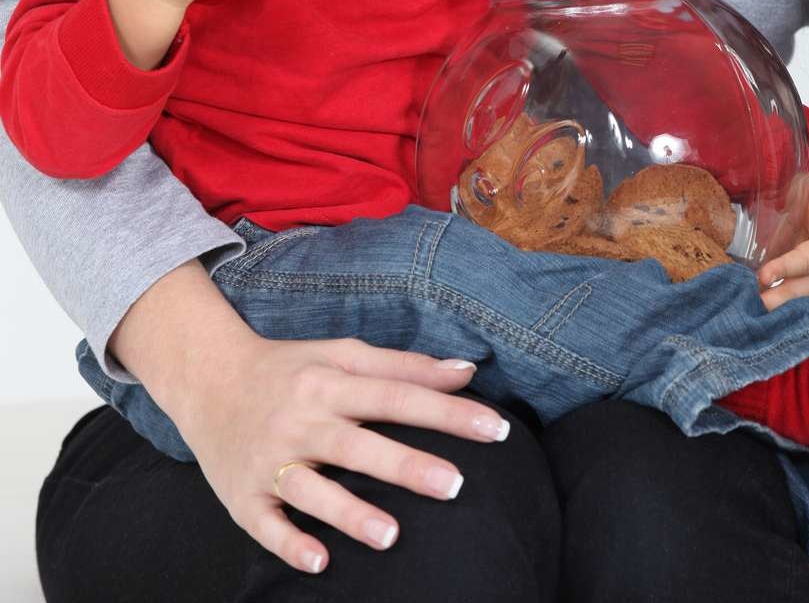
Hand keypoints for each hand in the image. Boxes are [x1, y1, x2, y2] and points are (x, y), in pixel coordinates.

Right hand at [176, 330, 510, 576]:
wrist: (207, 379)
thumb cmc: (290, 368)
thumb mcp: (342, 354)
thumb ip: (404, 365)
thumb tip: (468, 371)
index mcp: (330, 381)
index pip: (397, 396)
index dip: (447, 412)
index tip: (495, 430)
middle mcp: (301, 418)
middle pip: (358, 443)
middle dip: (406, 465)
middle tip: (455, 485)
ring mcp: (270, 459)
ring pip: (311, 488)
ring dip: (349, 512)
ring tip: (392, 535)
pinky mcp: (243, 496)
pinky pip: (266, 524)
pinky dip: (290, 542)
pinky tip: (320, 561)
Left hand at [757, 173, 808, 310]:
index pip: (808, 260)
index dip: (786, 269)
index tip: (764, 275)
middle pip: (804, 290)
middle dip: (779, 299)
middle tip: (754, 305)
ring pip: (801, 302)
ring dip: (778, 308)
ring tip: (751, 312)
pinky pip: (798, 304)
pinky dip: (780, 309)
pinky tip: (759, 313)